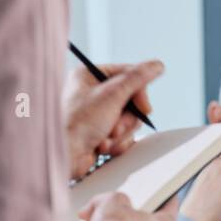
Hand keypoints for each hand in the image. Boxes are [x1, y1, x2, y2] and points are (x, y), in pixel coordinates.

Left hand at [64, 60, 163, 178]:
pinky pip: (122, 137)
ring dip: (121, 133)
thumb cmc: (77, 123)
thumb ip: (138, 78)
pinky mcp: (100, 134)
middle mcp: (93, 94)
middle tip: (116, 126)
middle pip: (131, 101)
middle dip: (126, 119)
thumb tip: (157, 65)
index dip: (139, 93)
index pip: (128, 75)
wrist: (64, 156)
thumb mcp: (112, 95)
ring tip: (105, 138)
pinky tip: (101, 146)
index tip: (144, 107)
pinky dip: (116, 144)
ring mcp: (97, 116)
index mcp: (90, 76)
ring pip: (128, 122)